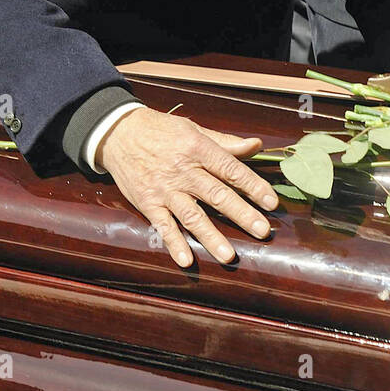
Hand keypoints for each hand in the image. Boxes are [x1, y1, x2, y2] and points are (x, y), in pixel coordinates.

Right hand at [96, 107, 278, 267]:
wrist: (118, 133)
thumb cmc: (162, 130)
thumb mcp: (195, 130)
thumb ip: (226, 143)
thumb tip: (257, 145)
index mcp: (198, 149)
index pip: (231, 169)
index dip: (253, 186)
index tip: (271, 202)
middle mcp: (183, 171)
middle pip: (217, 195)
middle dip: (242, 215)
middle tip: (262, 232)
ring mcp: (165, 190)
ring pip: (192, 216)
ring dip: (211, 237)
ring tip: (229, 256)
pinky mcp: (148, 204)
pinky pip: (163, 226)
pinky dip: (174, 244)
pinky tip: (187, 260)